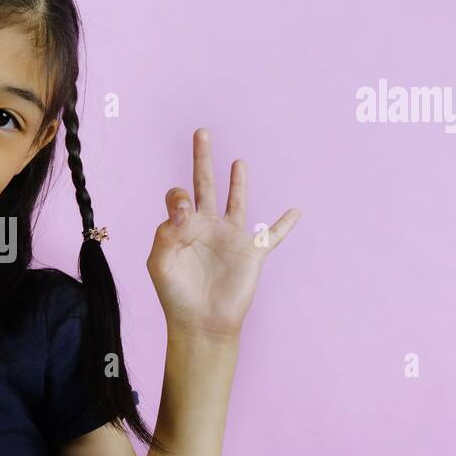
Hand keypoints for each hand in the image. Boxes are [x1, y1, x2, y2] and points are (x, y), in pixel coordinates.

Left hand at [146, 128, 300, 339]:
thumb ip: (166, 232)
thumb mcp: (160, 262)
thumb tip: (185, 207)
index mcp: (182, 227)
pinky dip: (284, 223)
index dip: (179, 199)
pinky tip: (296, 211)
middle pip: (205, 184)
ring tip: (238, 162)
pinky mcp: (251, 251)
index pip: (179, 197)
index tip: (183, 215)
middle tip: (201, 132)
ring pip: (236, 201)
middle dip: (203, 159)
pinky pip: (272, 234)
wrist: (200, 323)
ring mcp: (230, 237)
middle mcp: (206, 226)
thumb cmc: (175, 295)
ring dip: (238, 182)